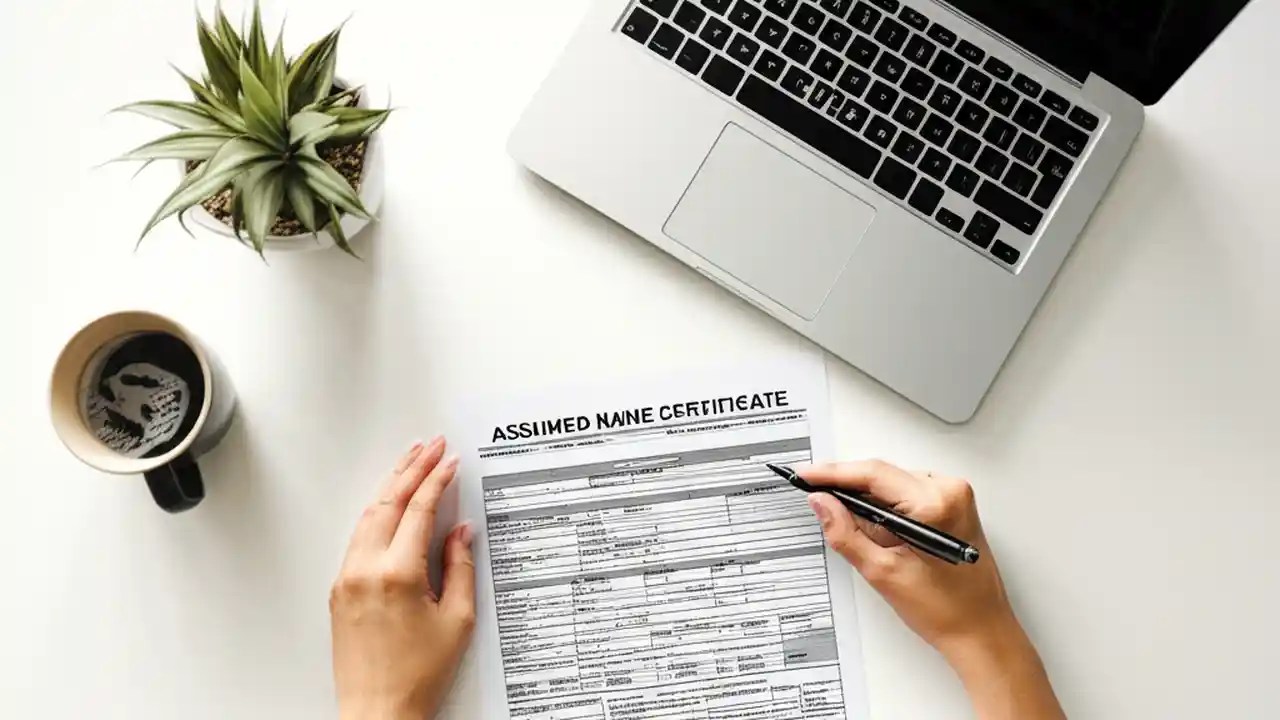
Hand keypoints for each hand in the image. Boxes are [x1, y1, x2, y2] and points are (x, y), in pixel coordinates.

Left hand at [330, 438, 475, 719]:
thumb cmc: (417, 676)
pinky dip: (377, 513)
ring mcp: (347, 579)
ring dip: (391, 485)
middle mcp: (365, 570)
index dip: (437, 480)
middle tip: (430, 446)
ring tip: (410, 463)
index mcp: (397, 574)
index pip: (419, 510)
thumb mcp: (456, 619)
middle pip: (389, 502)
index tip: (450, 462)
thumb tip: (460, 533)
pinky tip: (389, 505)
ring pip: (368, 516)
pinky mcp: (339, 590)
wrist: (378, 711)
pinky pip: (358, 538)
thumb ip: (460, 568)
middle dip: (412, 468)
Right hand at [802, 460, 1063, 719]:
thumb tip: (822, 503)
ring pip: (893, 482)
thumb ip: (845, 533)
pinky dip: (886, 504)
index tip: (807, 474)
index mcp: (936, 504)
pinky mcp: (954, 504)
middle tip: (815, 495)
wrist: (980, 629)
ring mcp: (955, 495)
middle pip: (883, 474)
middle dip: (847, 486)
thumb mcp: (882, 572)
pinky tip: (874, 523)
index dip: (833, 473)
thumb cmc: (946, 610)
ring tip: (847, 520)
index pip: (872, 474)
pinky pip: (908, 491)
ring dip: (867, 498)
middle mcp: (950, 491)